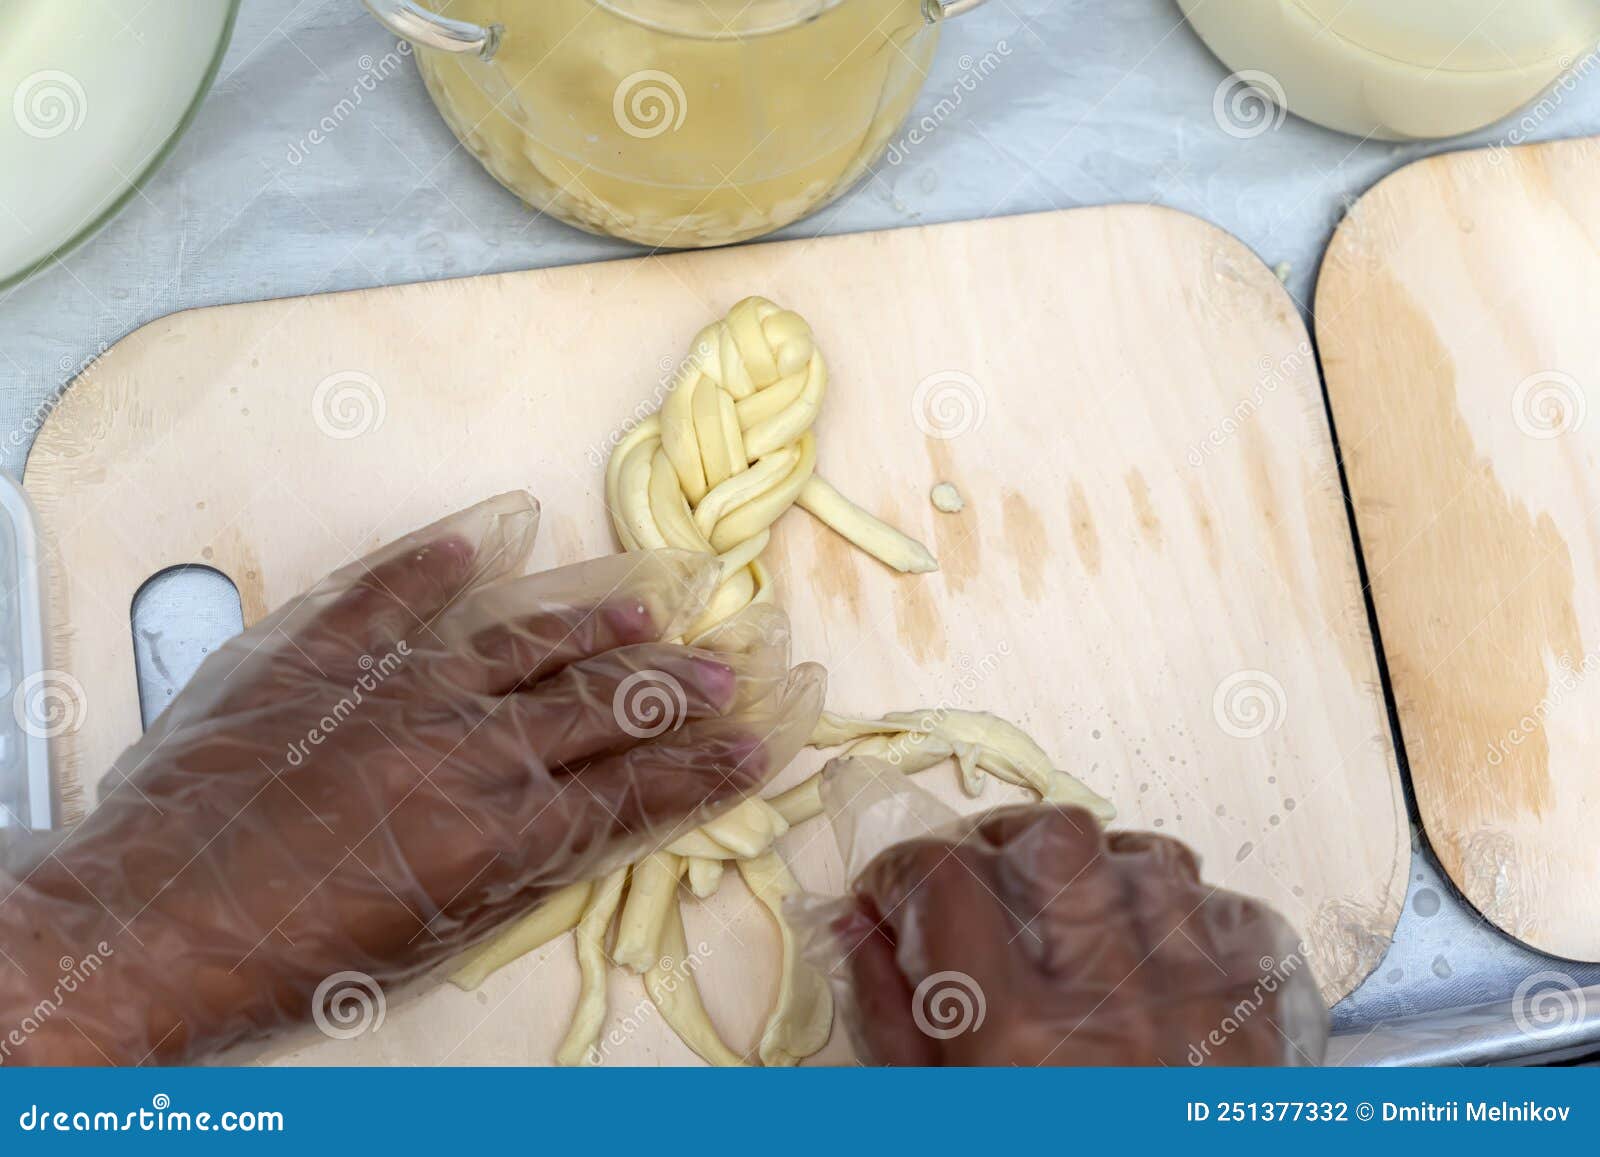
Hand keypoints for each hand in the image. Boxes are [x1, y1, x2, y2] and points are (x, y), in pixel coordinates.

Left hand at [0, 491, 822, 1064]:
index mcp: (491, 837)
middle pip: (593, 709)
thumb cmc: (284, 966)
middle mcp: (458, 752)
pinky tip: (478, 541)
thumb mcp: (424, 952)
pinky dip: (430, 566)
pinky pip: (384, 597)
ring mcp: (388, 694)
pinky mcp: (314, 659)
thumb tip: (581, 826)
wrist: (145, 928)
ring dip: (588, 625)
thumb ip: (513, 879)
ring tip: (645, 605)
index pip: (629, 794)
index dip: (702, 770)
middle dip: (671, 691)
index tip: (757, 744)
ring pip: (516, 645)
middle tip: (726, 669)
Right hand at [825, 805, 1324, 1065]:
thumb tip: (858, 919)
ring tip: (1075, 915)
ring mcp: (1203, 1001)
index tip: (896, 894)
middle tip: (985, 878)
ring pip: (1149, 856)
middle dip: (1002, 842)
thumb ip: (890, 1014)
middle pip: (1052, 838)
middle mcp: (1112, 1001)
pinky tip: (1155, 956)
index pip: (942, 878)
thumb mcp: (936, 1118)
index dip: (902, 870)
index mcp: (1013, 1039)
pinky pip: (1227, 909)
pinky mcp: (1267, 1018)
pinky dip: (1185, 914)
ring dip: (1098, 870)